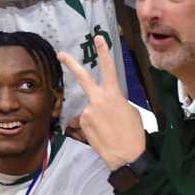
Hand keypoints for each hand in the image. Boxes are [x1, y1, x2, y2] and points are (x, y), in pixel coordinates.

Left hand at [59, 33, 147, 169]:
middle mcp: (98, 100)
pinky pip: (87, 121)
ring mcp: (88, 112)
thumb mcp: (130, 111)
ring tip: (110, 131)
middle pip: (83, 78)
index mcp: (114, 95)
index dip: (104, 52)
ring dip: (98, 118)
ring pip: (90, 109)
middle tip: (61, 54)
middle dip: (71, 64)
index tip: (99, 38)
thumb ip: (116, 101)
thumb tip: (106, 102)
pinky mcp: (83, 124)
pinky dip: (94, 127)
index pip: (108, 68)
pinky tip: (103, 135)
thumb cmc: (134, 134)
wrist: (127, 157)